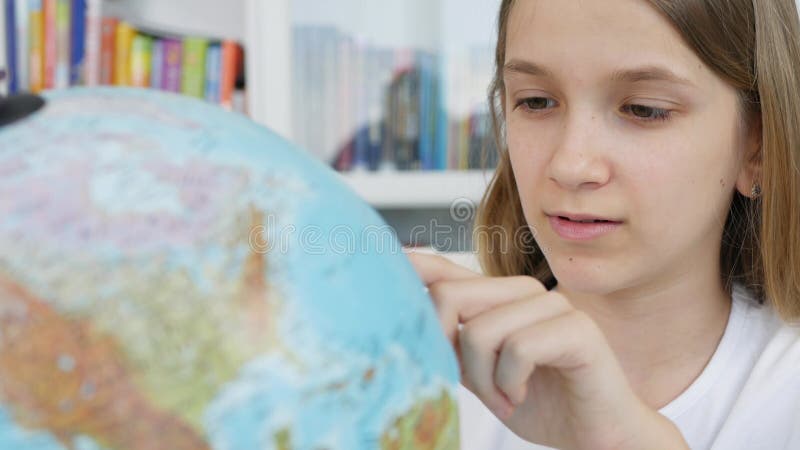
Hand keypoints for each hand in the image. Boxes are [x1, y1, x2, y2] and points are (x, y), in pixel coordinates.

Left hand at [407, 252, 688, 449]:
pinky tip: (524, 396)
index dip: (412, 264)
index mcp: (498, 298)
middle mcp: (522, 291)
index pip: (445, 271)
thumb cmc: (540, 402)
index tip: (384, 257)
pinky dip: (511, 384)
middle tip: (480, 391)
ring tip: (507, 399)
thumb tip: (406, 320)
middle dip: (452, 355)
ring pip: (480, 331)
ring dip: (486, 382)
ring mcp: (551, 304)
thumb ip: (451, 345)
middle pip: (450, 296)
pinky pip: (517, 349)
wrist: (595, 435)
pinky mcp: (576, 327)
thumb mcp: (481, 374)